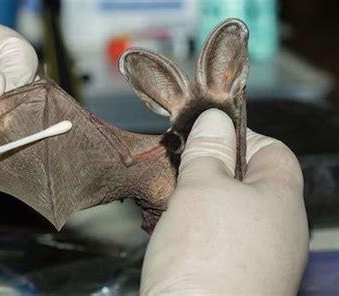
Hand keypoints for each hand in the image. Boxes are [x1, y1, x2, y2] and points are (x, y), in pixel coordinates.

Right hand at [141, 109, 308, 294]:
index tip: (205, 134)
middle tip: (179, 168)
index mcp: (281, 200)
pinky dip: (194, 230)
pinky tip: (171, 233)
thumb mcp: (201, 188)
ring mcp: (258, 256)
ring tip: (170, 201)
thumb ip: (208, 150)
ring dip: (197, 201)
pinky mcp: (235, 277)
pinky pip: (216, 240)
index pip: (272, 151)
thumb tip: (214, 119)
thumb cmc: (206, 259)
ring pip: (227, 211)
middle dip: (210, 169)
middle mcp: (277, 230)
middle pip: (246, 181)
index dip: (239, 135)